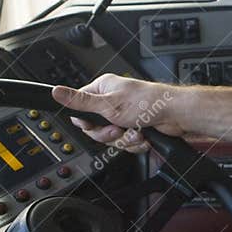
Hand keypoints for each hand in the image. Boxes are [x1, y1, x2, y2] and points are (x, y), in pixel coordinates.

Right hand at [52, 74, 185, 152]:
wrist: (176, 115)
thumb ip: (80, 102)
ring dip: (125, 139)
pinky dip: (135, 142)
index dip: (86, 121)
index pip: (80, 108)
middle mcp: (113, 101)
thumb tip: (56, 92)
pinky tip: (143, 135)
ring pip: (111, 138)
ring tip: (136, 131)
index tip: (93, 124)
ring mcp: (125, 115)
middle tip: (118, 128)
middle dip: (109, 134)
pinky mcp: (135, 127)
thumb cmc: (148, 102)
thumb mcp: (108, 105)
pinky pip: (126, 142)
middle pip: (96, 128)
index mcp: (104, 89)